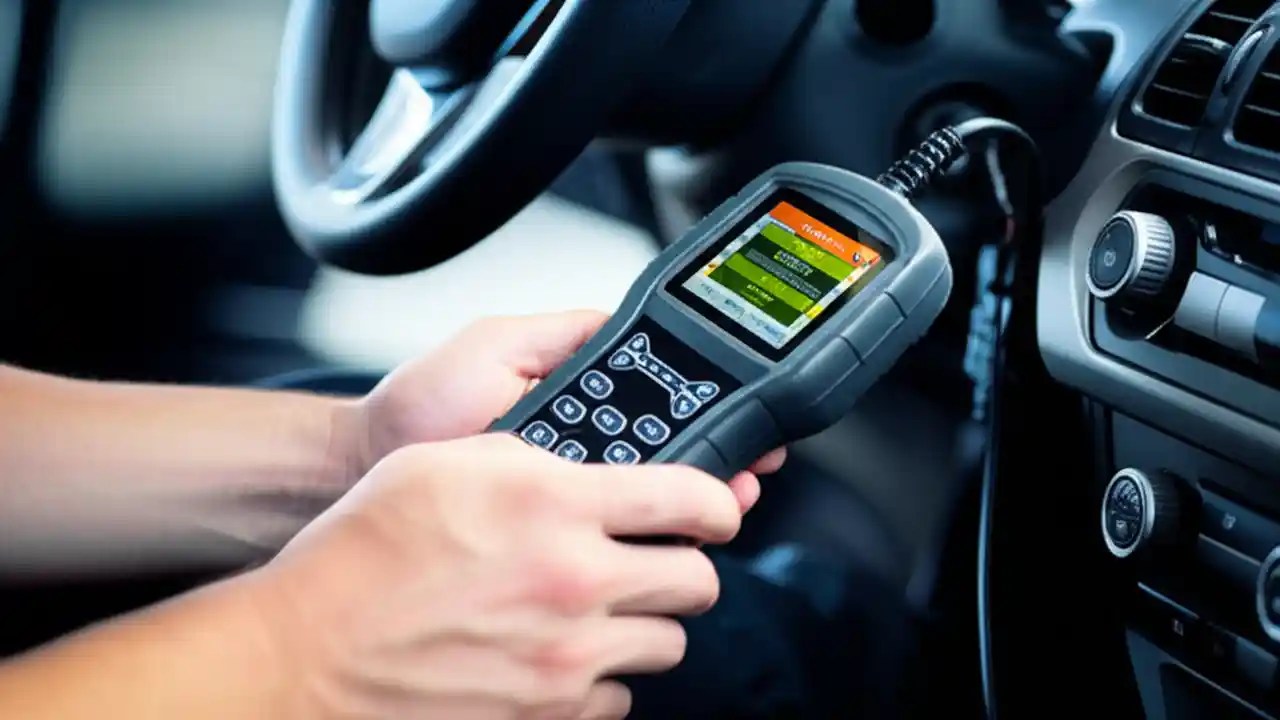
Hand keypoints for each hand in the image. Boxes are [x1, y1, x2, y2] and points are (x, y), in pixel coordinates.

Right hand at [253, 434, 743, 719]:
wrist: (308, 655)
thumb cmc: (363, 552)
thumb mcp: (446, 462)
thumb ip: (531, 459)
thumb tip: (584, 473)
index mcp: (556, 504)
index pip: (691, 498)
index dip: (718, 501)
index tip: (717, 509)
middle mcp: (576, 581)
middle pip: (698, 580)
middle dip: (684, 566)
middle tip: (656, 560)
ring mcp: (567, 656)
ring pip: (668, 644)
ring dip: (643, 624)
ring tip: (599, 611)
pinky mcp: (550, 713)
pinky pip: (618, 699)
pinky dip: (601, 679)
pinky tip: (560, 657)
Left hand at [348, 310, 785, 510]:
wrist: (368, 467)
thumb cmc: (421, 405)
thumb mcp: (498, 342)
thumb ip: (563, 331)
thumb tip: (624, 317)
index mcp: (579, 399)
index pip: (663, 404)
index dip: (710, 411)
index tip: (748, 420)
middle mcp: (583, 454)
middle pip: (669, 461)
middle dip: (717, 463)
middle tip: (750, 468)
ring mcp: (569, 499)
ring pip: (649, 504)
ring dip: (693, 503)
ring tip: (724, 501)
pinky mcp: (551, 540)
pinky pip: (608, 539)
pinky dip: (643, 540)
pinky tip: (670, 538)